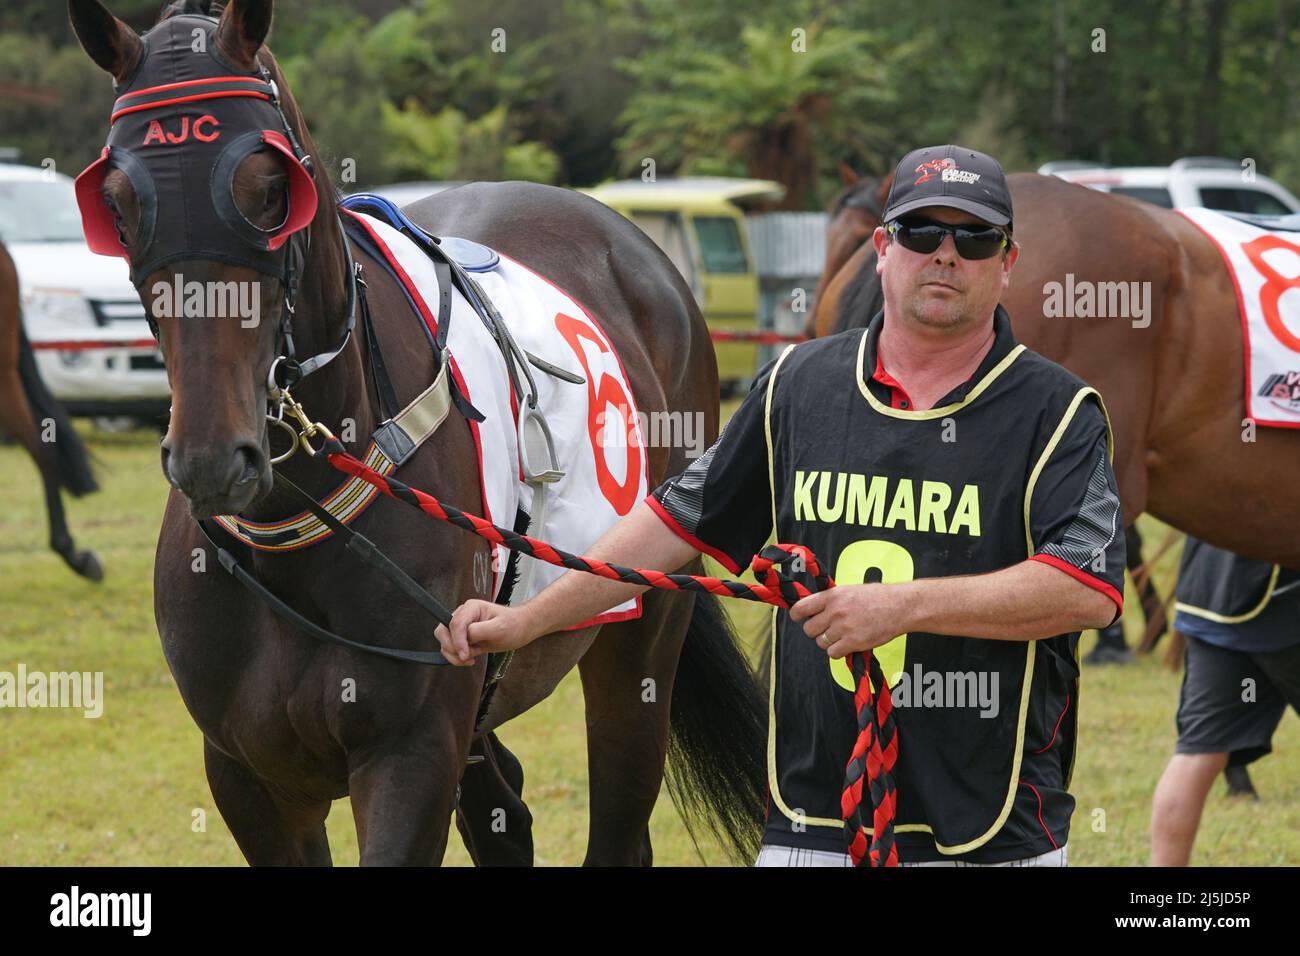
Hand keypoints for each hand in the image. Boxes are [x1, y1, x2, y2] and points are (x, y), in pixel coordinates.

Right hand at [434, 600, 536, 665]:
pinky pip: (451, 649)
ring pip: (444, 642)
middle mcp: (463, 615)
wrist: (519, 629)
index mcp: (471, 608)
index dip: (458, 641)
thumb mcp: (500, 627)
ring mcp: (461, 627)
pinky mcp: (462, 638)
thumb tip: (465, 636)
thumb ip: (479, 630)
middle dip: (452, 647)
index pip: (455, 624)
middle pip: (443, 632)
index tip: (465, 654)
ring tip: (473, 655)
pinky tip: (472, 657)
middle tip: (467, 656)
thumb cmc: (513, 625)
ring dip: (455, 654)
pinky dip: (457, 658)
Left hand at [789, 583, 911, 659]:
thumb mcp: (850, 590)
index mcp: (832, 596)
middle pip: (809, 629)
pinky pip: (833, 653)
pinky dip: (838, 651)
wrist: (900, 606)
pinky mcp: (853, 642)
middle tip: (827, 629)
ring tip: (842, 635)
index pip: (801, 608)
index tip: (799, 618)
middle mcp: (834, 611)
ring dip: (828, 642)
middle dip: (816, 631)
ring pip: (821, 642)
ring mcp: (843, 628)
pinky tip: (847, 644)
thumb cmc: (878, 597)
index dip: (797, 615)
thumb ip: (832, 600)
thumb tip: (816, 608)